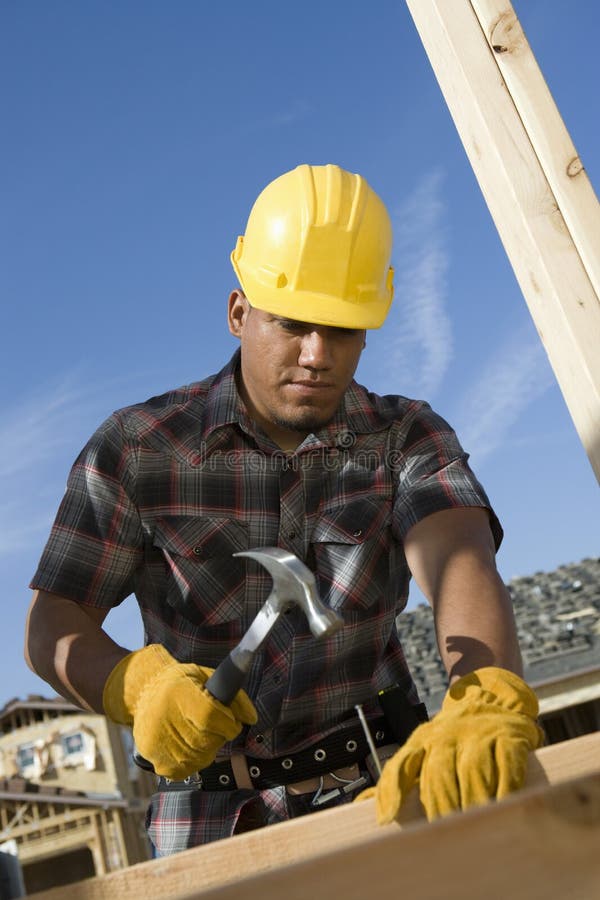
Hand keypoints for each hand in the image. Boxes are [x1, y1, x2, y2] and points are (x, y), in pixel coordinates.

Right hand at [102, 644, 257, 779]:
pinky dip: (193, 762)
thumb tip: (251, 718)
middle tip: (218, 727)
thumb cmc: (181, 683)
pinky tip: (190, 747)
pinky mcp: (151, 755)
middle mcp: (164, 716)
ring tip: (202, 734)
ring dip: (208, 750)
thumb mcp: (206, 677)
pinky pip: (182, 770)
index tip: (233, 723)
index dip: (228, 724)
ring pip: (197, 758)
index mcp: (179, 692)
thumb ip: (232, 696)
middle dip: (220, 736)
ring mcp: (156, 739)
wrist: (145, 691)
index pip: (209, 716)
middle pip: (205, 740)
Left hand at [369, 667, 543, 821]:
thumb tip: (375, 810)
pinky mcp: (509, 737)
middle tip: (445, 838)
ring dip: (473, 803)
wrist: (491, 698)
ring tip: (474, 830)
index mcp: (423, 739)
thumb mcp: (424, 747)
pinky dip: (505, 789)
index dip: (392, 791)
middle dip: (441, 809)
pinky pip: (506, 766)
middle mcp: (448, 735)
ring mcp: (479, 735)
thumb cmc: (455, 735)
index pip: (402, 765)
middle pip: (440, 776)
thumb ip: (401, 776)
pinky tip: (504, 807)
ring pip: (473, 772)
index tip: (387, 819)